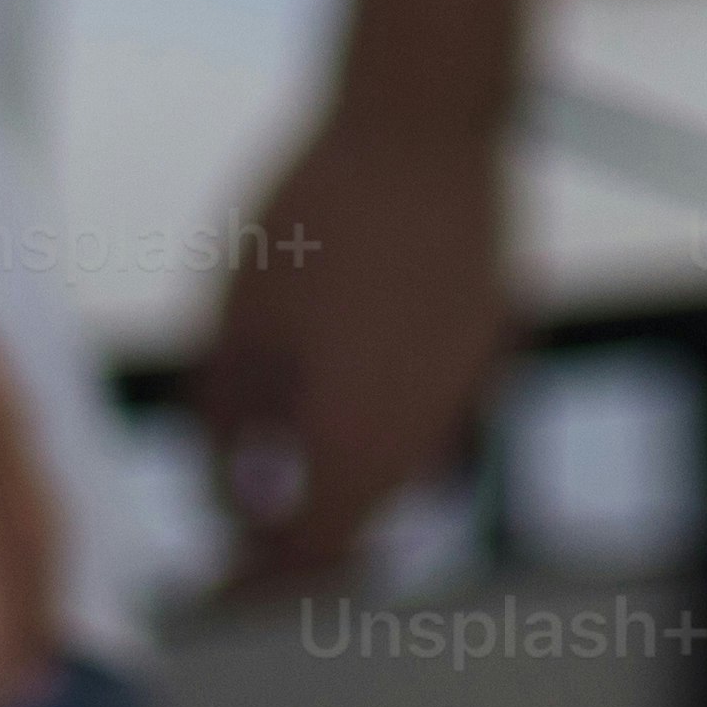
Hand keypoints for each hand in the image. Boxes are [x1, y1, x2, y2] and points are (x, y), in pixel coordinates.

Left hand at [188, 75, 516, 597]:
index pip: (305, 559)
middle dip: (296, 536)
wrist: (422, 124)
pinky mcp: (496, 351)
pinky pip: (439, 425)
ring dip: (344, 484)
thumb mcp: (233, 333)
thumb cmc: (315, 218)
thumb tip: (234, 511)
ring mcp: (474, 395)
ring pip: (403, 483)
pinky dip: (388, 430)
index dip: (252, 582)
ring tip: (281, 444)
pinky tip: (345, 379)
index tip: (211, 582)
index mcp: (356, 447)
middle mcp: (427, 439)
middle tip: (237, 517)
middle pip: (360, 531)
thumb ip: (228, 439)